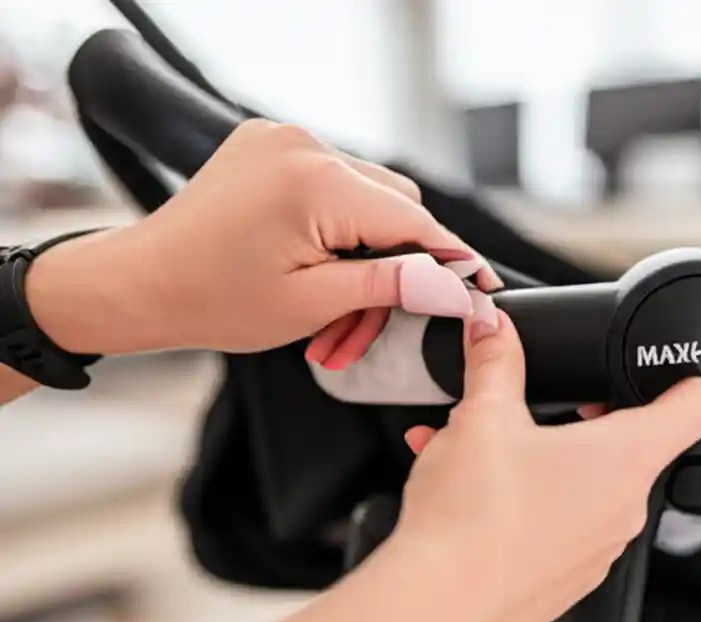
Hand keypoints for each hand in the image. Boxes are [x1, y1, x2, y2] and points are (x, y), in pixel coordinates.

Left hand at [25, 119, 499, 359]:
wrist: (140, 284)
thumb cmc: (212, 300)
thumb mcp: (315, 304)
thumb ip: (395, 287)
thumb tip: (456, 287)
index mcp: (317, 182)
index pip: (415, 222)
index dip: (453, 261)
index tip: (482, 290)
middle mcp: (305, 146)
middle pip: (396, 207)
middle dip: (394, 269)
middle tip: (368, 324)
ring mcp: (285, 140)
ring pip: (367, 199)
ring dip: (363, 256)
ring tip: (331, 315)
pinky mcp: (271, 146)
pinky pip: (333, 185)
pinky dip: (336, 230)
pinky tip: (315, 268)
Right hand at [390, 311, 700, 621]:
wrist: (440, 609)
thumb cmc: (474, 520)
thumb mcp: (482, 415)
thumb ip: (494, 363)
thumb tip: (493, 328)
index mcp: (627, 457)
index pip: (696, 405)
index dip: (686, 377)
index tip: (666, 368)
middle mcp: (625, 506)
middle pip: (627, 441)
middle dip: (578, 417)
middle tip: (530, 406)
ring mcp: (599, 547)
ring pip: (582, 482)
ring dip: (538, 457)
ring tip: (476, 447)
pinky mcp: (567, 577)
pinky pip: (556, 522)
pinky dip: (521, 499)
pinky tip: (466, 488)